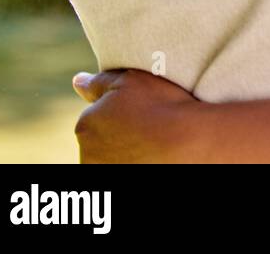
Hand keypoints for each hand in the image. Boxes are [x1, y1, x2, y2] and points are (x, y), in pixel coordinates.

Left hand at [73, 69, 198, 162]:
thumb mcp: (132, 81)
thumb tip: (78, 81)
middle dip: (119, 134)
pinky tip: (152, 157)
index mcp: (85, 125)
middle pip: (101, 140)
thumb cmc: (163, 106)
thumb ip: (100, 82)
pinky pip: (124, 167)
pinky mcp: (114, 188)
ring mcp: (102, 172)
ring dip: (125, 152)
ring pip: (111, 158)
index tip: (144, 112)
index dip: (122, 112)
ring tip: (152, 145)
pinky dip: (135, 162)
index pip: (97, 117)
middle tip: (149, 128)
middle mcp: (86, 154)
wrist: (191, 141)